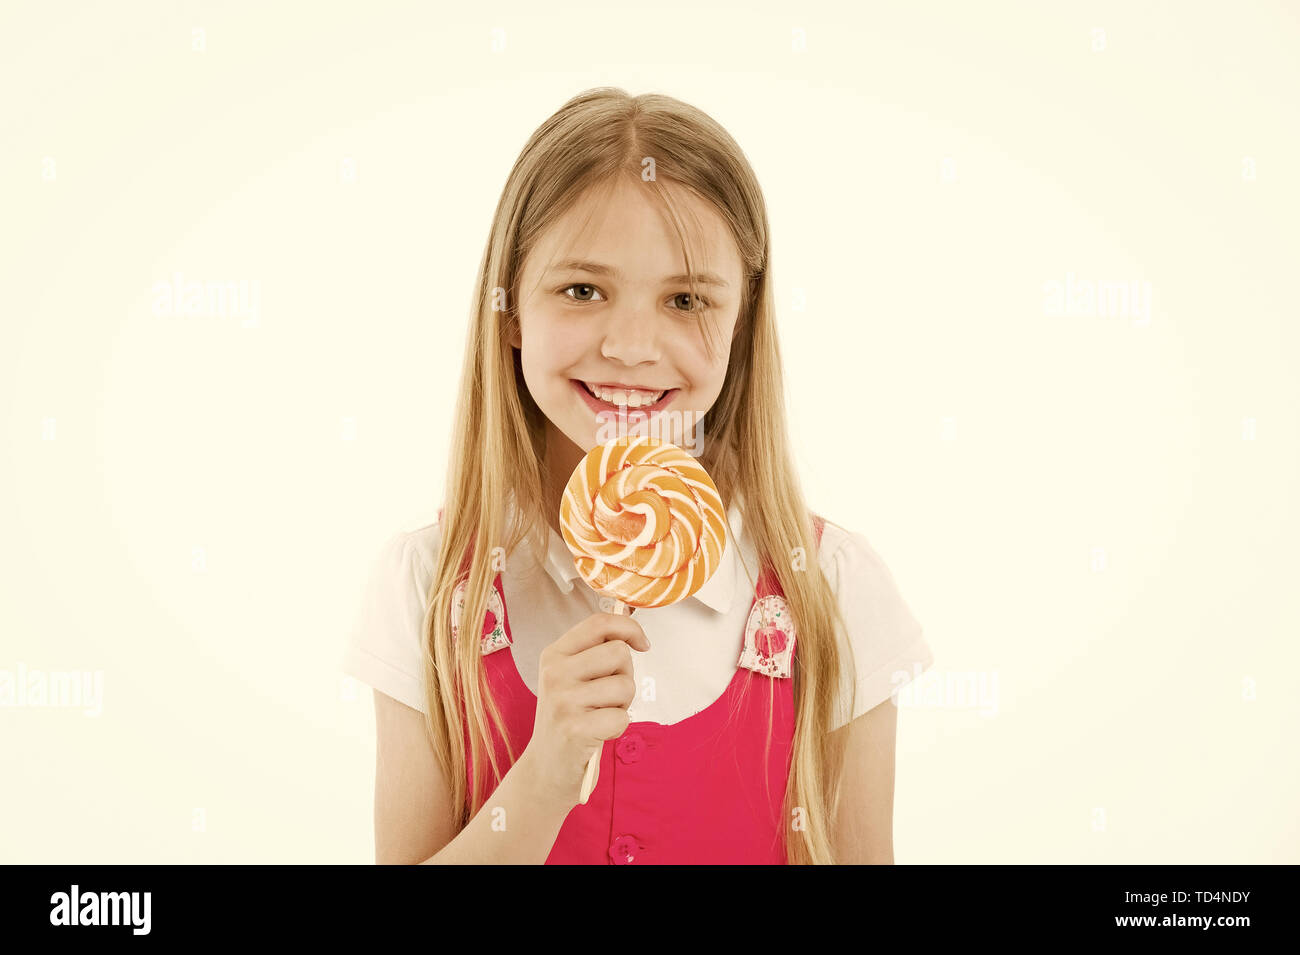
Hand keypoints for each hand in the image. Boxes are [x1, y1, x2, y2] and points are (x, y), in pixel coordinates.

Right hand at [518, 612, 649, 809]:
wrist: (545, 770)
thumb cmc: (568, 720)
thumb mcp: (570, 679)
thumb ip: (595, 653)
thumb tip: (633, 632)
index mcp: (554, 655)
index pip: (599, 623)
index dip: (629, 627)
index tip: (642, 643)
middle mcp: (555, 673)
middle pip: (619, 652)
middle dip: (626, 675)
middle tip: (609, 697)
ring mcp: (563, 701)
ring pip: (625, 685)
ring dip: (623, 704)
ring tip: (601, 716)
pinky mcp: (574, 729)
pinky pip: (622, 717)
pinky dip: (618, 727)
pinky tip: (599, 734)